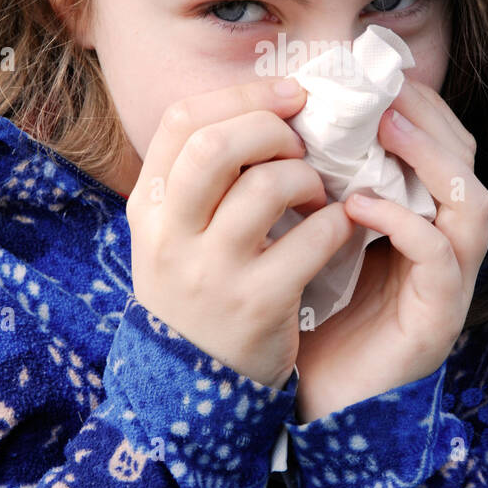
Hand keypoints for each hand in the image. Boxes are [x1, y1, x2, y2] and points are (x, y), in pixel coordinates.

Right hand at [126, 77, 355, 389]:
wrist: (194, 391)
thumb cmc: (199, 294)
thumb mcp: (174, 236)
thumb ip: (202, 180)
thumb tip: (264, 107)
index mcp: (149, 209)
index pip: (183, 122)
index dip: (242, 95)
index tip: (289, 96)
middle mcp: (171, 237)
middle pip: (216, 147)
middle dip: (272, 127)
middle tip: (302, 142)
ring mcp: (212, 273)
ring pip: (267, 187)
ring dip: (308, 178)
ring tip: (318, 193)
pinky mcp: (258, 304)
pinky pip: (311, 240)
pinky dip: (335, 223)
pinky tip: (338, 229)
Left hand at [293, 77, 487, 422]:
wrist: (314, 402)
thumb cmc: (313, 315)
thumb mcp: (316, 236)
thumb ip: (321, 185)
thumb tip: (288, 117)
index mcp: (421, 219)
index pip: (441, 144)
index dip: (416, 105)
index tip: (370, 75)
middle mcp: (447, 245)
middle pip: (468, 162)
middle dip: (429, 119)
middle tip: (380, 93)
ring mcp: (450, 282)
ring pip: (472, 204)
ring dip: (430, 159)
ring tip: (382, 131)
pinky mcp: (437, 319)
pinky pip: (439, 259)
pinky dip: (404, 223)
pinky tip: (358, 206)